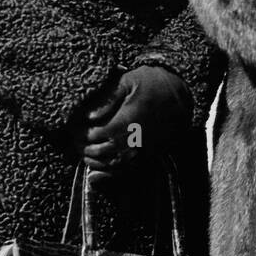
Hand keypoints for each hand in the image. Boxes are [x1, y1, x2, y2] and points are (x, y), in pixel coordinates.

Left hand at [74, 65, 191, 184]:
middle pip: (98, 152)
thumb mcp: (129, 80)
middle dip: (82, 148)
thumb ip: (107, 98)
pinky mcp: (149, 155)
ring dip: (94, 162)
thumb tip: (89, 116)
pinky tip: (96, 174)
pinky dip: (108, 175)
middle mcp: (132, 140)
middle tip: (74, 141)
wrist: (183, 92)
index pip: (92, 135)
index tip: (71, 128)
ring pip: (111, 165)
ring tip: (84, 154)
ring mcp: (141, 150)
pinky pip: (126, 171)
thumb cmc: (153, 82)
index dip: (78, 133)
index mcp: (124, 122)